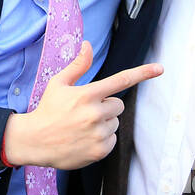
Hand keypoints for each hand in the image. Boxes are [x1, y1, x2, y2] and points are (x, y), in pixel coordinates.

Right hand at [2, 40, 162, 169]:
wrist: (34, 141)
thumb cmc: (47, 109)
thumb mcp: (58, 84)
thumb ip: (78, 66)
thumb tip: (88, 44)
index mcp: (87, 94)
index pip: (121, 80)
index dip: (143, 73)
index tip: (160, 68)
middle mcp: (95, 113)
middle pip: (118, 105)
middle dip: (106, 106)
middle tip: (85, 111)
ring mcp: (98, 133)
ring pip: (115, 123)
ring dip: (104, 123)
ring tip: (81, 127)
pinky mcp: (99, 150)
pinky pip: (112, 140)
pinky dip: (102, 139)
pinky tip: (84, 139)